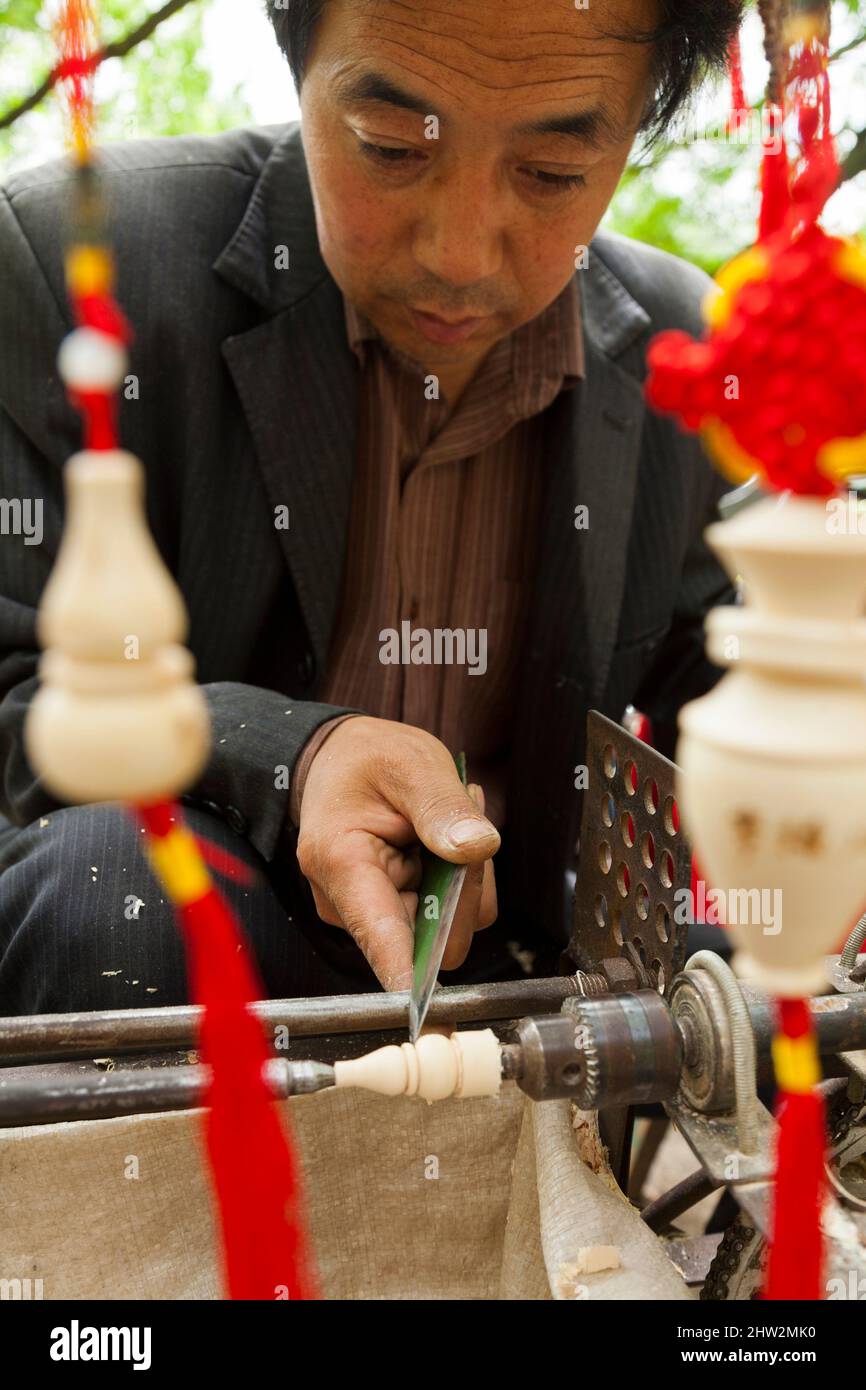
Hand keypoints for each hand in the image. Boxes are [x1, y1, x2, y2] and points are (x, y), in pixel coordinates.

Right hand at [296, 716, 498, 989]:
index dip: (407, 972)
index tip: (426, 1009)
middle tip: (464, 824)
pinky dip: (458, 878)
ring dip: (464, 877)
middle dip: (465, 886)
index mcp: (341, 863)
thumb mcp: (411, 764)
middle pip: (432, 937)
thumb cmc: (366, 759)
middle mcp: (349, 901)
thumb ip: (442, 807)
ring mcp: (371, 912)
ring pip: (447, 927)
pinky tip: (444, 837)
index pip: (379, 936)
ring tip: (449, 820)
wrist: (341, 759)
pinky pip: (446, 914)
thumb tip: (477, 849)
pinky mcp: (393, 912)